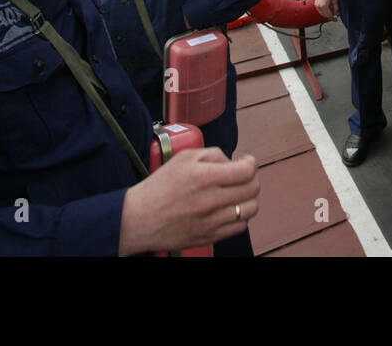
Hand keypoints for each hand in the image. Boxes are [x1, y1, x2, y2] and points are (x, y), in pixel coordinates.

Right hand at [118, 149, 259, 255]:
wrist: (138, 219)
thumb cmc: (159, 187)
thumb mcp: (183, 158)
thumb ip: (213, 154)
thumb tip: (234, 162)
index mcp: (204, 177)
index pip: (247, 170)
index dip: (251, 163)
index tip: (246, 162)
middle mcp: (210, 200)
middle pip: (253, 188)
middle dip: (252, 178)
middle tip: (242, 176)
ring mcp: (211, 221)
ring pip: (251, 209)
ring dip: (248, 198)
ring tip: (237, 193)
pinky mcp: (210, 237)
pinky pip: (240, 227)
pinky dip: (240, 216)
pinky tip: (229, 209)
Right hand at [313, 0, 338, 18]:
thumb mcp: (335, 0)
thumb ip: (336, 8)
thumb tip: (336, 14)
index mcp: (324, 6)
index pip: (329, 15)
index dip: (333, 18)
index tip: (335, 20)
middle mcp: (319, 6)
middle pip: (325, 15)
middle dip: (330, 16)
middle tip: (334, 15)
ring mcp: (317, 5)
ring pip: (322, 13)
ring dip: (327, 14)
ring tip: (331, 9)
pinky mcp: (316, 4)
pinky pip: (320, 10)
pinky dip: (324, 11)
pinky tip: (328, 7)